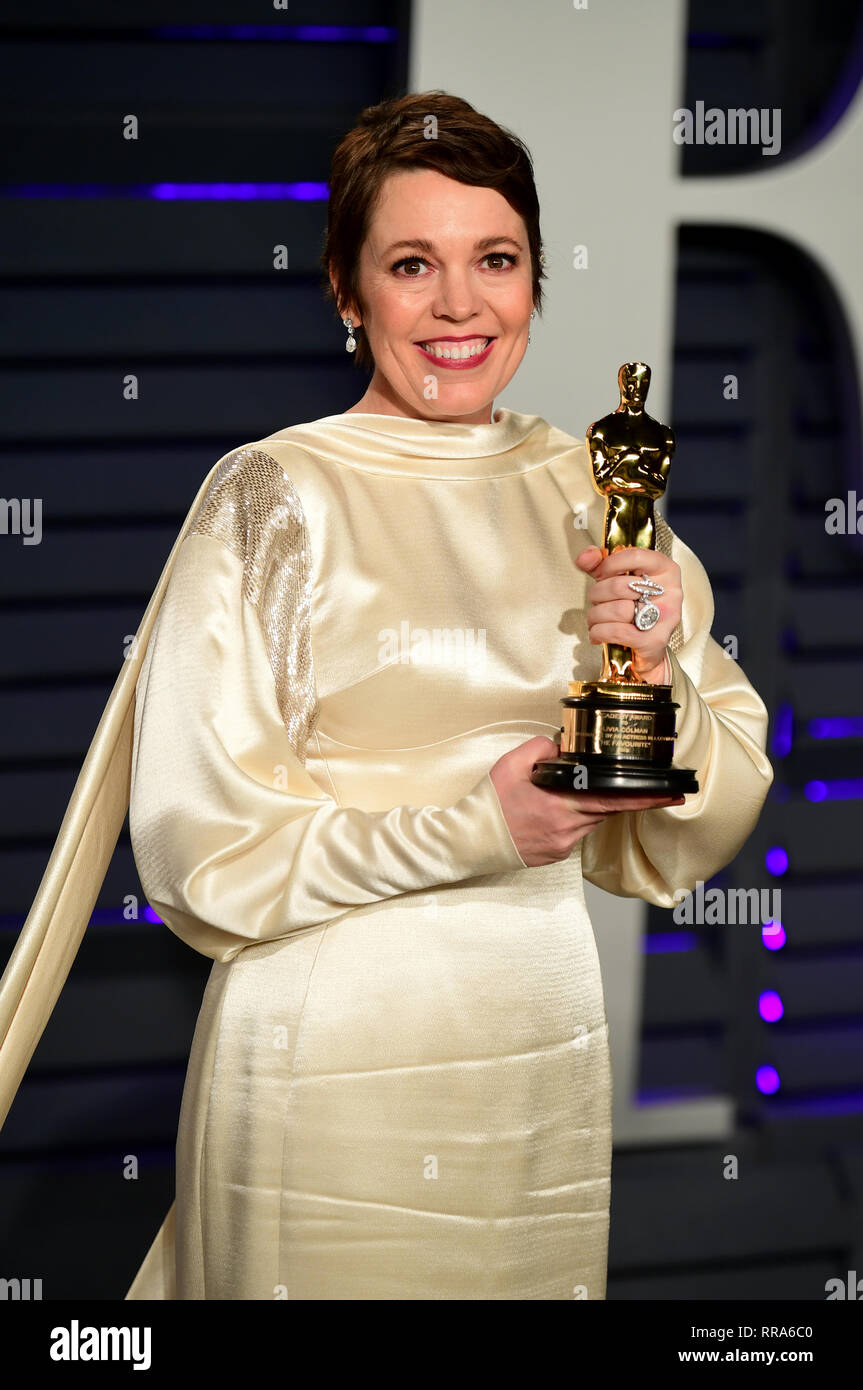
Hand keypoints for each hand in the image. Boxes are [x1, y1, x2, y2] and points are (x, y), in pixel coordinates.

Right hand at [489, 737, 684, 867]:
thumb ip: (542, 748)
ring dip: (590, 804)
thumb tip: (563, 744)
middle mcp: (567, 829)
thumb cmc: (488, 803)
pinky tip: (554, 810)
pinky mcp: (556, 855)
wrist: (468, 841)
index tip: (672, 794)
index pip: (614, 800)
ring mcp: (563, 845)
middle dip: (620, 796)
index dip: (646, 798)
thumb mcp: (511, 764)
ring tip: (570, 792)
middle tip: (643, 787)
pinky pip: (576, 832)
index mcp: (561, 805)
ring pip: (591, 820)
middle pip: (606, 809)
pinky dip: (573, 817)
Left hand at [576, 545, 682, 681]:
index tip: (600, 574)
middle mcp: (671, 591)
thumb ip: (600, 564)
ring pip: (617, 609)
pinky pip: (617, 631)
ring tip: (596, 620)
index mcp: (666, 570)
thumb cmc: (633, 609)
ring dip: (596, 616)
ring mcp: (666, 617)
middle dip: (597, 594)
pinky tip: (597, 634)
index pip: (635, 556)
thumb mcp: (617, 580)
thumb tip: (585, 557)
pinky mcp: (656, 640)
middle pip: (619, 585)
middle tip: (596, 602)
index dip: (609, 564)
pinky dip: (599, 632)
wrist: (645, 650)